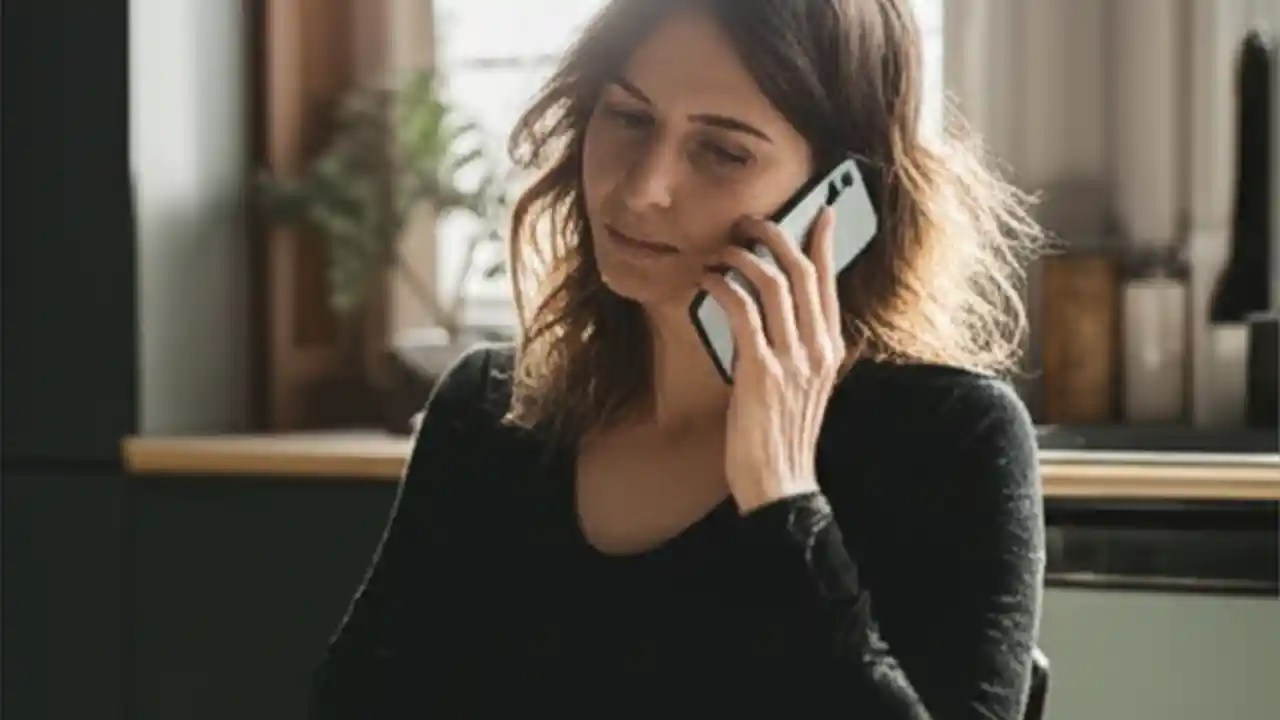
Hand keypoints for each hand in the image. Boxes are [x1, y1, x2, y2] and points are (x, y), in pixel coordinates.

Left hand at [698, 207, 843, 514]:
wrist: (780, 483)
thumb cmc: (784, 435)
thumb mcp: (804, 386)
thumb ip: (803, 350)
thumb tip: (788, 318)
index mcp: (831, 349)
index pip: (830, 284)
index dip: (825, 243)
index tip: (820, 212)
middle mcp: (818, 349)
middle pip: (803, 272)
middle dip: (775, 237)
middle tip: (749, 223)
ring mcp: (793, 360)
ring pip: (773, 284)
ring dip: (743, 258)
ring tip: (721, 251)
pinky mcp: (762, 372)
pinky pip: (743, 312)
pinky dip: (722, 288)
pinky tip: (707, 282)